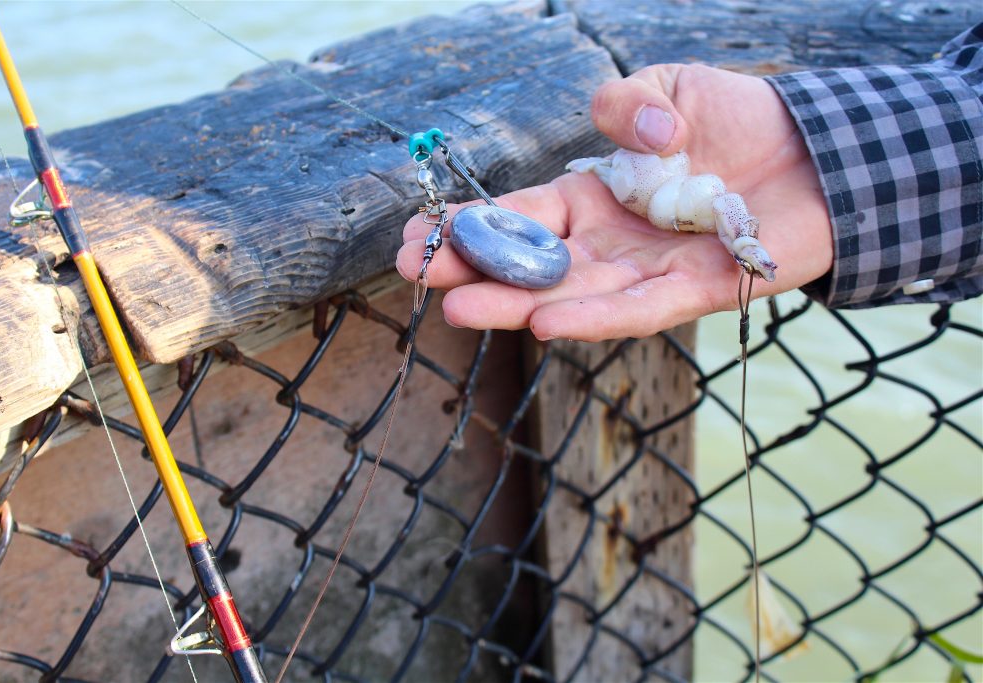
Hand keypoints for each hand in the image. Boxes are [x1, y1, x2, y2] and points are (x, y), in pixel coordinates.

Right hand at [396, 64, 832, 341]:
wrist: (818, 154)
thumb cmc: (739, 122)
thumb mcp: (670, 90)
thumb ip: (628, 103)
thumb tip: (632, 139)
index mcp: (593, 197)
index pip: (520, 217)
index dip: (469, 227)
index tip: (414, 237)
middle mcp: (610, 242)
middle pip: (533, 265)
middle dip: (476, 273)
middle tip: (419, 278)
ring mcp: (648, 272)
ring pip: (572, 296)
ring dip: (516, 306)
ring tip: (459, 309)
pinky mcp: (694, 293)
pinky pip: (637, 311)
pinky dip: (593, 318)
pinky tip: (544, 324)